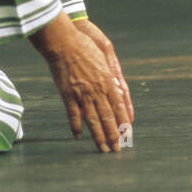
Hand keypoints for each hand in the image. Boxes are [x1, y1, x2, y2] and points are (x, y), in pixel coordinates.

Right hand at [40, 20, 133, 152]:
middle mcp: (97, 90)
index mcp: (108, 81)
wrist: (63, 41)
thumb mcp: (102, 60)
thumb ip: (111, 77)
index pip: (119, 107)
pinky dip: (76, 126)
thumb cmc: (83, 47)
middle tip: (118, 149)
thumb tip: (121, 91)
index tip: (127, 134)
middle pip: (108, 117)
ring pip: (93, 120)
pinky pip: (73, 115)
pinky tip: (79, 136)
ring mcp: (82, 93)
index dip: (123, 122)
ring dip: (99, 136)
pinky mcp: (68, 94)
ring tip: (103, 149)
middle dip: (114, 135)